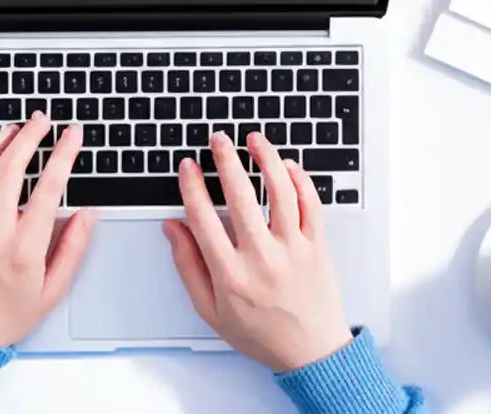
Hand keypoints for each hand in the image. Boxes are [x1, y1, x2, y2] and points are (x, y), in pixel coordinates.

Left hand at [0, 113, 96, 346]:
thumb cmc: (6, 317)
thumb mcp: (53, 290)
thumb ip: (73, 249)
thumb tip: (87, 215)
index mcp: (25, 247)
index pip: (49, 187)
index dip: (64, 154)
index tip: (72, 135)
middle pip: (11, 168)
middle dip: (30, 136)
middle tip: (41, 121)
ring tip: (12, 129)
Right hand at [164, 131, 351, 371]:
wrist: (311, 352)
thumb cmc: (260, 333)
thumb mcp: (210, 310)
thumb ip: (188, 265)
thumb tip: (173, 228)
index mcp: (231, 274)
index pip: (204, 218)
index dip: (192, 187)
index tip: (188, 167)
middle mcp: (262, 257)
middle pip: (241, 196)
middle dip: (226, 161)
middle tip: (218, 140)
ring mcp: (293, 249)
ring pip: (280, 192)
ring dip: (266, 159)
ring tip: (254, 139)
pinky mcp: (317, 246)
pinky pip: (311, 204)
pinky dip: (300, 180)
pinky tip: (288, 166)